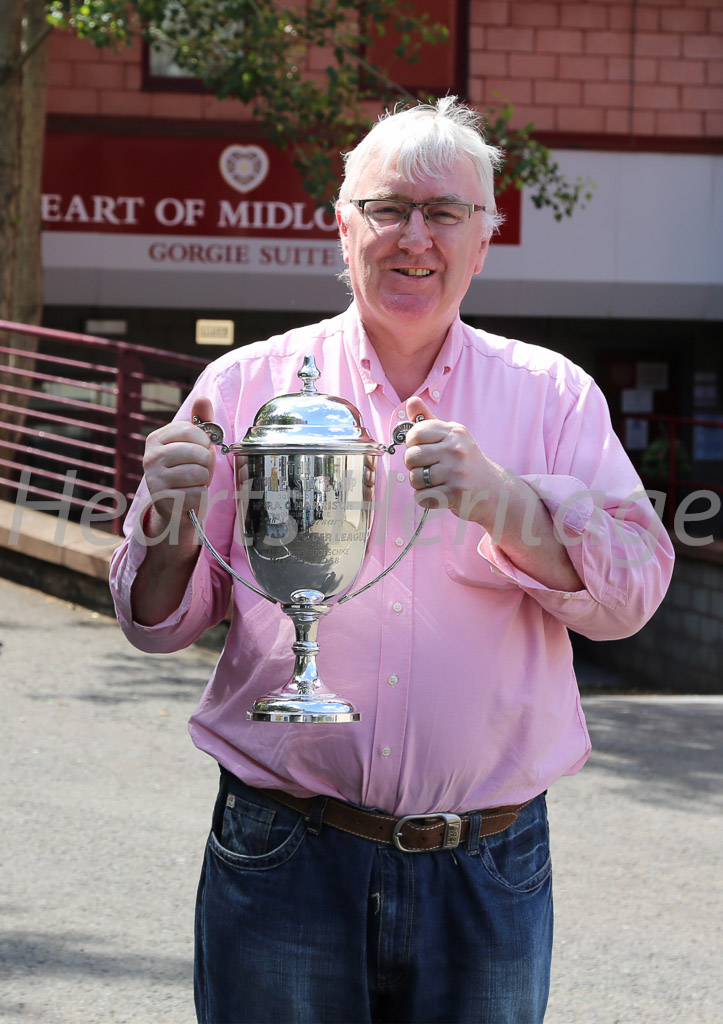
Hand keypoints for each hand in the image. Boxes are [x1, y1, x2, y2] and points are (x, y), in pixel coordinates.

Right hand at [142, 397, 216, 528]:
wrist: (174, 505)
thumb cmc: (187, 470)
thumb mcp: (194, 445)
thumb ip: (201, 422)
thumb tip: (203, 399)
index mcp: (155, 439)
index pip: (190, 430)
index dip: (204, 441)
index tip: (200, 449)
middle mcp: (150, 457)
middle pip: (198, 452)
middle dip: (206, 463)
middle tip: (198, 469)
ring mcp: (154, 479)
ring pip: (199, 473)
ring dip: (203, 480)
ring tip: (194, 482)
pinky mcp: (163, 500)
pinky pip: (197, 493)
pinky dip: (200, 496)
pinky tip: (190, 496)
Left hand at [403, 396, 504, 524]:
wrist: (492, 488)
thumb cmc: (465, 461)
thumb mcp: (451, 436)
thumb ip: (428, 420)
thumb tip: (411, 401)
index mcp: (454, 432)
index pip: (415, 433)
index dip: (412, 444)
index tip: (422, 449)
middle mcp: (456, 449)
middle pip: (411, 457)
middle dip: (414, 466)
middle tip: (427, 469)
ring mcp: (457, 471)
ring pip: (415, 478)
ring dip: (419, 484)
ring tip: (434, 482)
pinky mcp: (456, 493)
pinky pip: (422, 496)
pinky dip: (425, 498)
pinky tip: (438, 494)